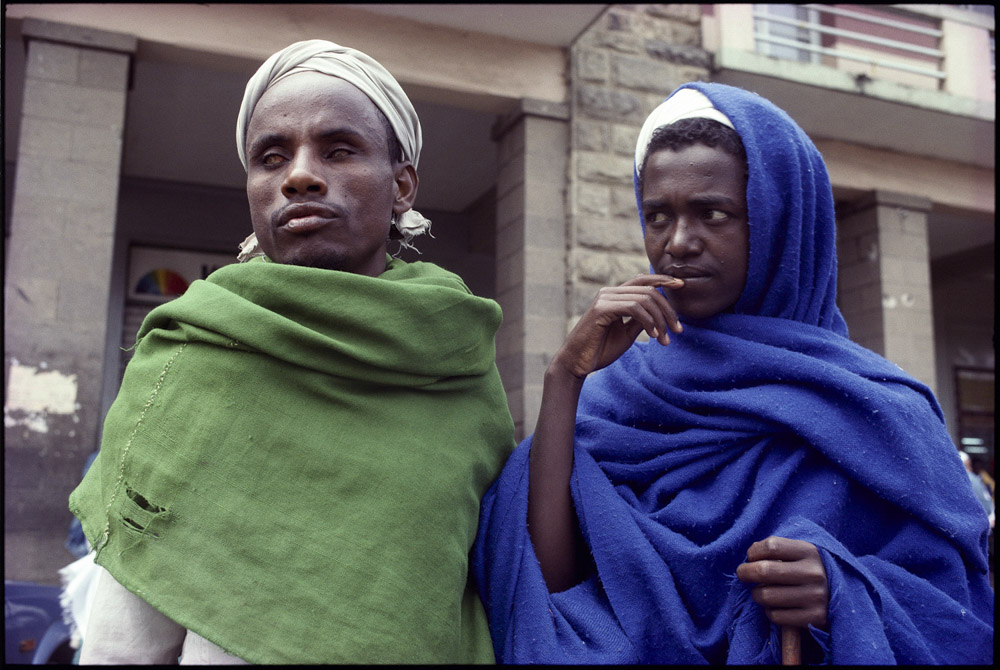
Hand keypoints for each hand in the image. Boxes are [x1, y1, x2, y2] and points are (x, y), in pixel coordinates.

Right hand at [551, 274, 683, 379]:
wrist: (577, 363)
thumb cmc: (600, 350)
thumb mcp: (627, 333)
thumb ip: (641, 320)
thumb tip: (659, 313)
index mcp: (614, 296)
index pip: (642, 280)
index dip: (663, 280)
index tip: (681, 286)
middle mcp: (609, 292)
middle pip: (649, 290)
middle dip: (668, 310)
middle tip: (678, 330)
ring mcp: (604, 299)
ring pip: (644, 298)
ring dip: (660, 320)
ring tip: (665, 339)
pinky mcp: (601, 309)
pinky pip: (633, 308)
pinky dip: (648, 321)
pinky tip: (653, 335)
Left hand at [735, 536, 828, 628]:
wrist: (840, 598)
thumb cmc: (808, 571)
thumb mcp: (799, 553)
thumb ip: (777, 550)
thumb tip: (750, 556)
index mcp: (810, 552)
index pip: (771, 546)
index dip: (753, 552)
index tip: (751, 558)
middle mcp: (814, 573)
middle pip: (764, 570)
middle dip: (745, 573)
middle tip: (743, 574)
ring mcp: (816, 596)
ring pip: (766, 596)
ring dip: (757, 595)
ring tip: (762, 592)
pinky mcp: (815, 618)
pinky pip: (775, 616)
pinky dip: (769, 612)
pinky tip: (776, 607)